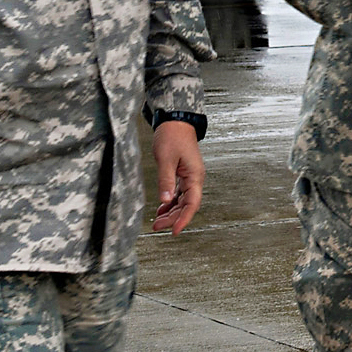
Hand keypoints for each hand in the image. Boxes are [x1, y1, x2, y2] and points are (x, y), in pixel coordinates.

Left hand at [152, 120, 204, 234]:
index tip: (175, 231)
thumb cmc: (172, 136)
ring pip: (182, 201)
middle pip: (187, 205)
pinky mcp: (183, 174)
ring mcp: (189, 177)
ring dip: (171, 212)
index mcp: (194, 176)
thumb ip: (166, 180)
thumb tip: (165, 200)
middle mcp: (194, 178)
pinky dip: (170, 202)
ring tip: (157, 221)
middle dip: (173, 218)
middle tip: (157, 226)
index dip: (184, 219)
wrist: (175, 121)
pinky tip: (161, 209)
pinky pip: (178, 193)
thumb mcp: (166, 159)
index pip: (192, 204)